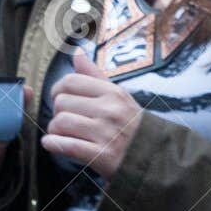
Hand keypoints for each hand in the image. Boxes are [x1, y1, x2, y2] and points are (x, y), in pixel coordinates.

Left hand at [39, 51, 142, 176]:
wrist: (157, 158)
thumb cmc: (131, 125)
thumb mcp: (119, 96)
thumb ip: (94, 75)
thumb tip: (76, 52)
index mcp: (113, 93)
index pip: (71, 81)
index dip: (58, 89)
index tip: (60, 98)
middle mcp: (110, 111)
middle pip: (62, 102)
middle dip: (58, 112)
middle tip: (65, 120)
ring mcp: (106, 134)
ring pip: (61, 123)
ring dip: (54, 130)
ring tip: (61, 133)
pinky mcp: (101, 157)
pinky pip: (65, 145)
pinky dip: (53, 144)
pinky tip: (53, 144)